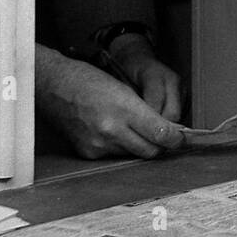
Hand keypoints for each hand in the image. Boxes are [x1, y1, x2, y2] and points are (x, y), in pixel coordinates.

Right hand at [34, 45, 185, 159]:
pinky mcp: (88, 153)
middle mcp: (111, 130)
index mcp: (123, 108)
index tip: (181, 137)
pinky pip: (114, 156)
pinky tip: (116, 133)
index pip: (159, 132)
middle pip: (150, 150)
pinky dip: (120, 147)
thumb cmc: (90, 81)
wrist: (55, 87)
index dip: (175, 138)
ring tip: (137, 130)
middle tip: (165, 137)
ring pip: (133, 155)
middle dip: (160, 145)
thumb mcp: (124, 88)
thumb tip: (168, 128)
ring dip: (140, 146)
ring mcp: (98, 145)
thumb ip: (147, 110)